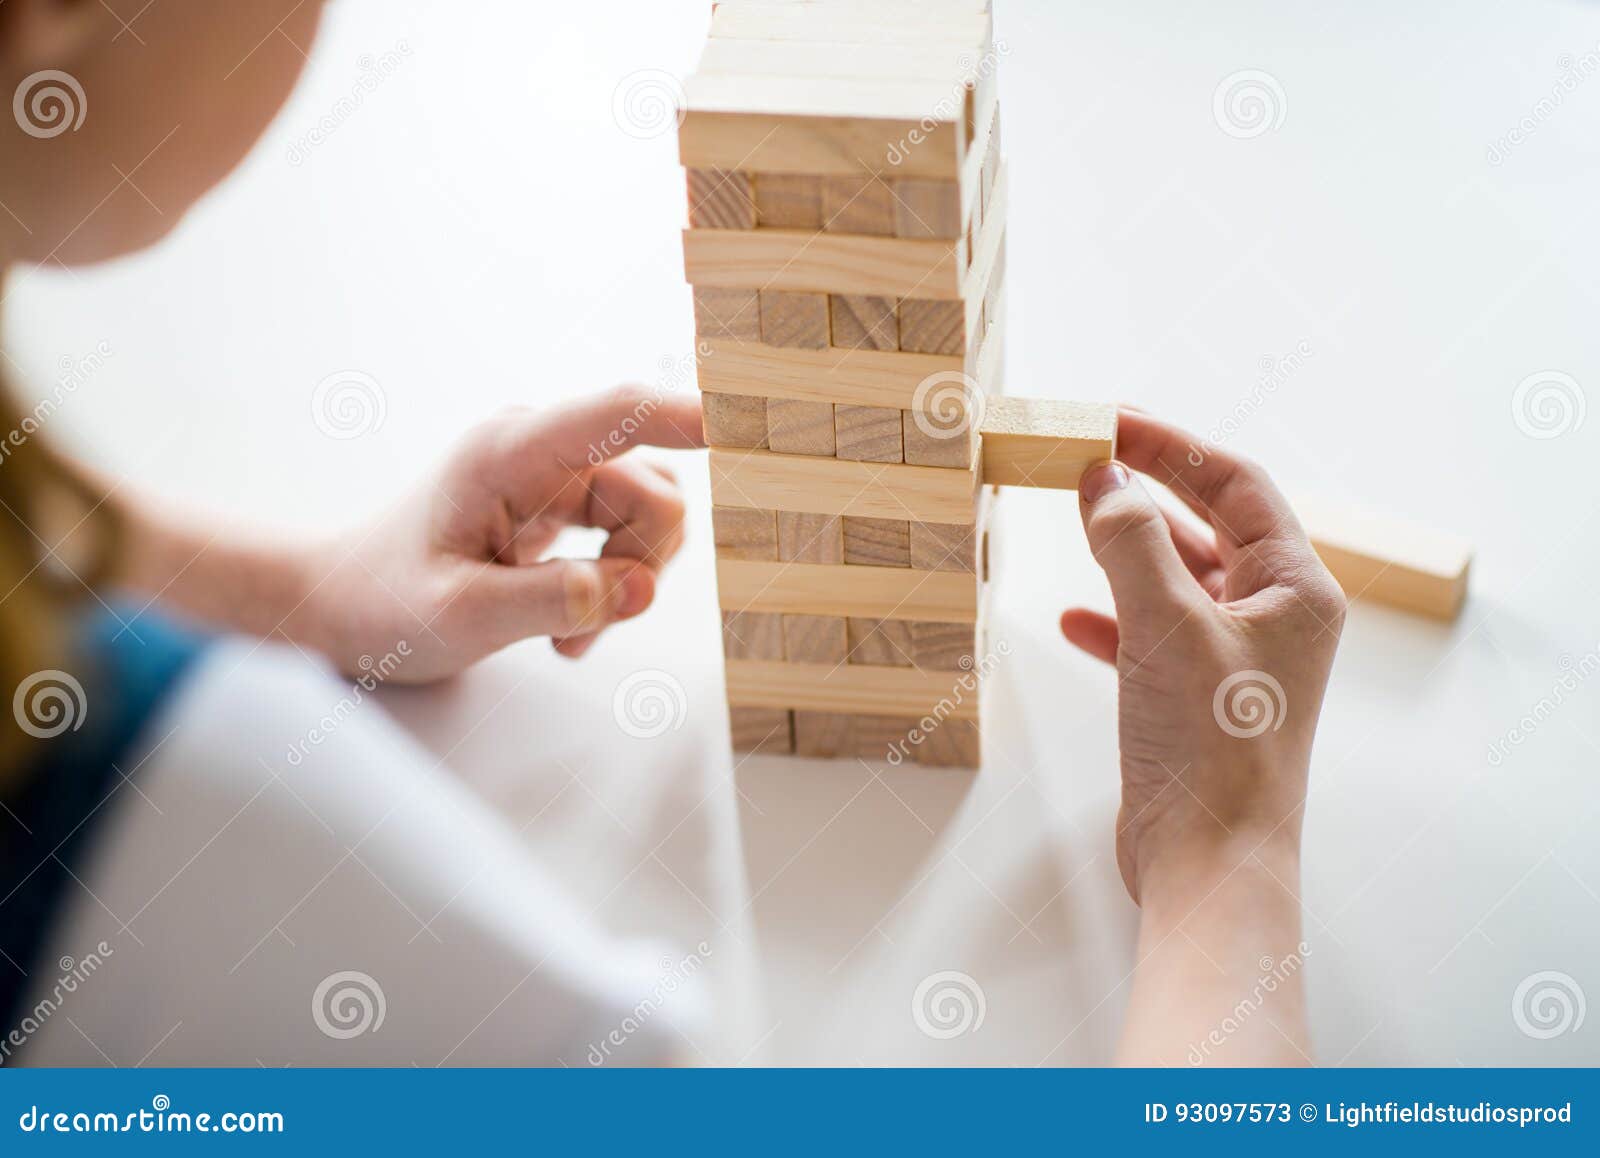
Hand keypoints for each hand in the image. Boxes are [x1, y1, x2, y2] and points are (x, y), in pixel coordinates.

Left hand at [300, 387, 705, 680]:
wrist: (343, 605)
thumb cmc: (382, 603)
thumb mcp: (458, 615)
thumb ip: (548, 601)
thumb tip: (640, 590)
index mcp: (509, 451)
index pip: (615, 414)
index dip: (680, 413)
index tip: (736, 421)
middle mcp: (542, 449)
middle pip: (654, 487)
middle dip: (642, 563)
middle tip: (583, 626)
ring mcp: (558, 474)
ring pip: (654, 513)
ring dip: (630, 579)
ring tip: (568, 632)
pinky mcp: (566, 501)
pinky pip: (632, 535)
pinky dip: (616, 585)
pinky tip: (569, 625)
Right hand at [1060, 409, 1345, 903]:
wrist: (1210, 866)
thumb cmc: (1211, 751)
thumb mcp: (1165, 627)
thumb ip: (1131, 543)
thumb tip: (1102, 477)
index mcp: (1295, 589)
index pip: (1235, 484)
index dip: (1171, 445)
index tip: (1109, 419)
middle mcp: (1275, 617)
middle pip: (1209, 523)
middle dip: (1146, 488)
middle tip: (1084, 454)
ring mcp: (1237, 659)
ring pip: (1178, 576)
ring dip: (1126, 548)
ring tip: (1073, 516)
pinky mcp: (1199, 698)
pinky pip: (1154, 633)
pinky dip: (1114, 618)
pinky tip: (1073, 620)